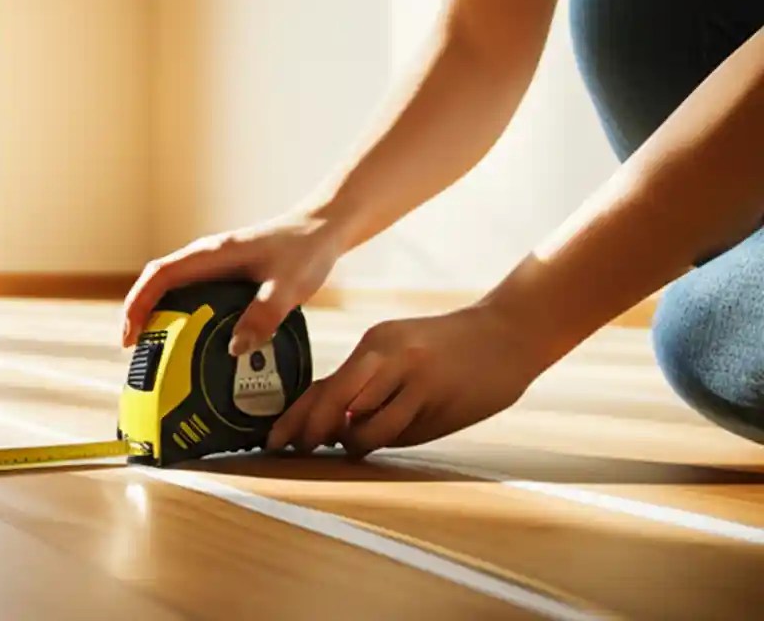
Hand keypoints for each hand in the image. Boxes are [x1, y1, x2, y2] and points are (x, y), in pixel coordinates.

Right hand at [121, 211, 345, 353]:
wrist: (323, 229)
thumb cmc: (306, 250)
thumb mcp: (290, 285)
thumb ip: (265, 314)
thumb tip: (236, 349)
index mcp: (211, 255)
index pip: (159, 275)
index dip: (137, 304)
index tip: (130, 337)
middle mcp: (206, 259)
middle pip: (158, 285)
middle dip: (141, 317)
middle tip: (140, 355)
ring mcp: (214, 268)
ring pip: (174, 292)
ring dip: (161, 320)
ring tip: (161, 356)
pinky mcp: (226, 278)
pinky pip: (195, 298)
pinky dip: (186, 320)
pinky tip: (197, 347)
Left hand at [266, 302, 547, 457]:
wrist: (508, 334)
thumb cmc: (447, 351)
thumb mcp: (400, 354)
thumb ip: (365, 387)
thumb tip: (324, 426)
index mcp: (374, 344)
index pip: (322, 385)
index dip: (295, 417)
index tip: (274, 440)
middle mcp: (387, 355)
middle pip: (331, 402)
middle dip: (309, 432)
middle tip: (299, 449)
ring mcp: (412, 377)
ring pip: (363, 427)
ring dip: (355, 443)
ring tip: (358, 440)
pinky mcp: (436, 399)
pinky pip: (399, 434)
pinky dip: (388, 441)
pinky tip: (394, 433)